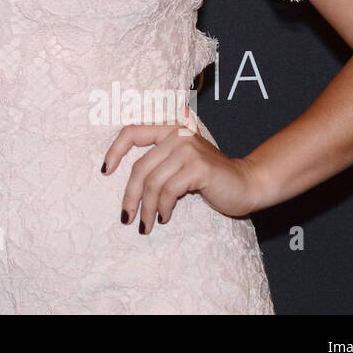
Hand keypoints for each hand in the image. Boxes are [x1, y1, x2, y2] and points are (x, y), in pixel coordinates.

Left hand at [101, 124, 265, 230]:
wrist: (247, 184)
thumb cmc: (210, 178)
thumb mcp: (181, 162)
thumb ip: (159, 160)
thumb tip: (128, 183)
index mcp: (170, 128)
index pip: (132, 132)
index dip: (114, 151)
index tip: (105, 172)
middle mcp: (177, 133)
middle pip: (140, 167)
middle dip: (130, 196)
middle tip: (127, 218)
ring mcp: (188, 149)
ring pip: (153, 182)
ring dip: (147, 208)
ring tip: (146, 224)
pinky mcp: (198, 167)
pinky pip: (169, 191)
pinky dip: (164, 208)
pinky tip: (165, 218)